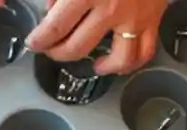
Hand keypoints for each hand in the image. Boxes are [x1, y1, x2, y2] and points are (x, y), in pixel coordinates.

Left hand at [26, 0, 167, 74]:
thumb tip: (51, 7)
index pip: (55, 27)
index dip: (40, 40)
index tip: (33, 43)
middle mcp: (110, 11)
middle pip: (79, 47)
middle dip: (59, 53)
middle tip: (52, 50)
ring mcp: (134, 19)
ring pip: (118, 58)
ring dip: (102, 66)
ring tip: (92, 64)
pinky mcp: (153, 20)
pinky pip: (145, 51)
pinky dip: (133, 63)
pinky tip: (121, 62)